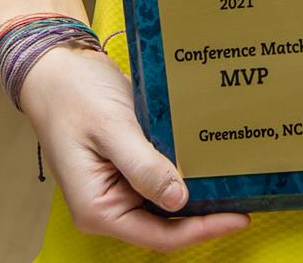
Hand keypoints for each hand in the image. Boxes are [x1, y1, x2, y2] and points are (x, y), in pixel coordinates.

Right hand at [18, 45, 250, 251]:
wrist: (56, 68)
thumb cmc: (74, 96)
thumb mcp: (112, 128)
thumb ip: (143, 166)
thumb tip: (179, 200)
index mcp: (99, 209)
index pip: (160, 235)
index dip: (202, 229)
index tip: (238, 216)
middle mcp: (110, 206)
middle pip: (167, 223)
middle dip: (206, 214)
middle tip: (247, 196)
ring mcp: (119, 187)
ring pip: (168, 202)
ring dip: (198, 193)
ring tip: (236, 181)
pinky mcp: (128, 168)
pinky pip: (162, 179)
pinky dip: (186, 173)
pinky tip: (211, 160)